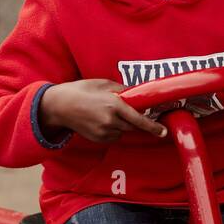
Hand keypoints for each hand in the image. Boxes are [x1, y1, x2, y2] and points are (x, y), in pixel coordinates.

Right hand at [39, 79, 168, 143]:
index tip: (163, 132)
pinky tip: (100, 120)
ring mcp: (103, 132)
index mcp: (114, 105)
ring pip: (123, 132)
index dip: (153, 127)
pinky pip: (113, 136)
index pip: (139, 119)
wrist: (60, 106)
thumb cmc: (82, 90)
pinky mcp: (98, 139)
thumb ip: (123, 90)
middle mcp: (110, 121)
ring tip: (106, 113)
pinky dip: (113, 130)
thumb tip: (138, 94)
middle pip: (133, 127)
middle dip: (135, 121)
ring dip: (122, 125)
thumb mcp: (103, 84)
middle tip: (125, 111)